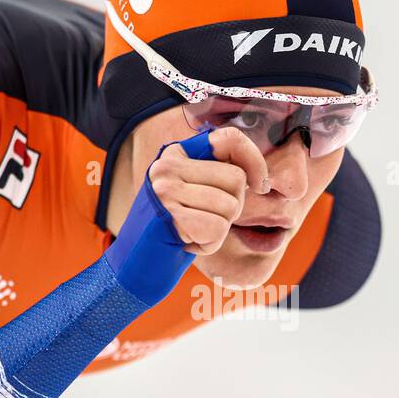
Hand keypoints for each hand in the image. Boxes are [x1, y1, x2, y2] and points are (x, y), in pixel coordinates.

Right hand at [148, 127, 268, 255]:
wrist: (138, 259)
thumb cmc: (177, 226)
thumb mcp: (196, 192)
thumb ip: (220, 176)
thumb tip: (260, 181)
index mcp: (177, 153)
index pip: (229, 138)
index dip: (254, 160)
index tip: (259, 185)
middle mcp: (168, 165)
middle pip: (236, 179)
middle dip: (233, 208)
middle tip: (207, 219)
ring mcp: (166, 189)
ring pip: (230, 207)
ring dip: (220, 229)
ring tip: (194, 231)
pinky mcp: (169, 214)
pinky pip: (217, 229)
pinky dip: (210, 243)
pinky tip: (189, 241)